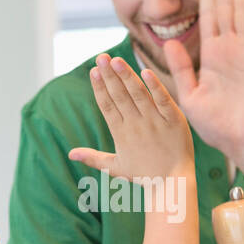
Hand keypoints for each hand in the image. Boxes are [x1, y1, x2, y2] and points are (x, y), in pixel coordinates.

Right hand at [69, 54, 193, 182]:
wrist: (171, 186)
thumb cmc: (144, 176)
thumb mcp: (114, 167)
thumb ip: (92, 157)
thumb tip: (70, 154)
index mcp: (121, 133)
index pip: (107, 105)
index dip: (99, 87)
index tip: (93, 71)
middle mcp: (136, 125)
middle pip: (119, 96)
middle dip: (108, 75)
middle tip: (100, 56)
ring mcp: (155, 122)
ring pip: (138, 94)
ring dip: (126, 76)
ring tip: (116, 60)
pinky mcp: (174, 121)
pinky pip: (163, 101)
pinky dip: (155, 87)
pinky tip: (146, 72)